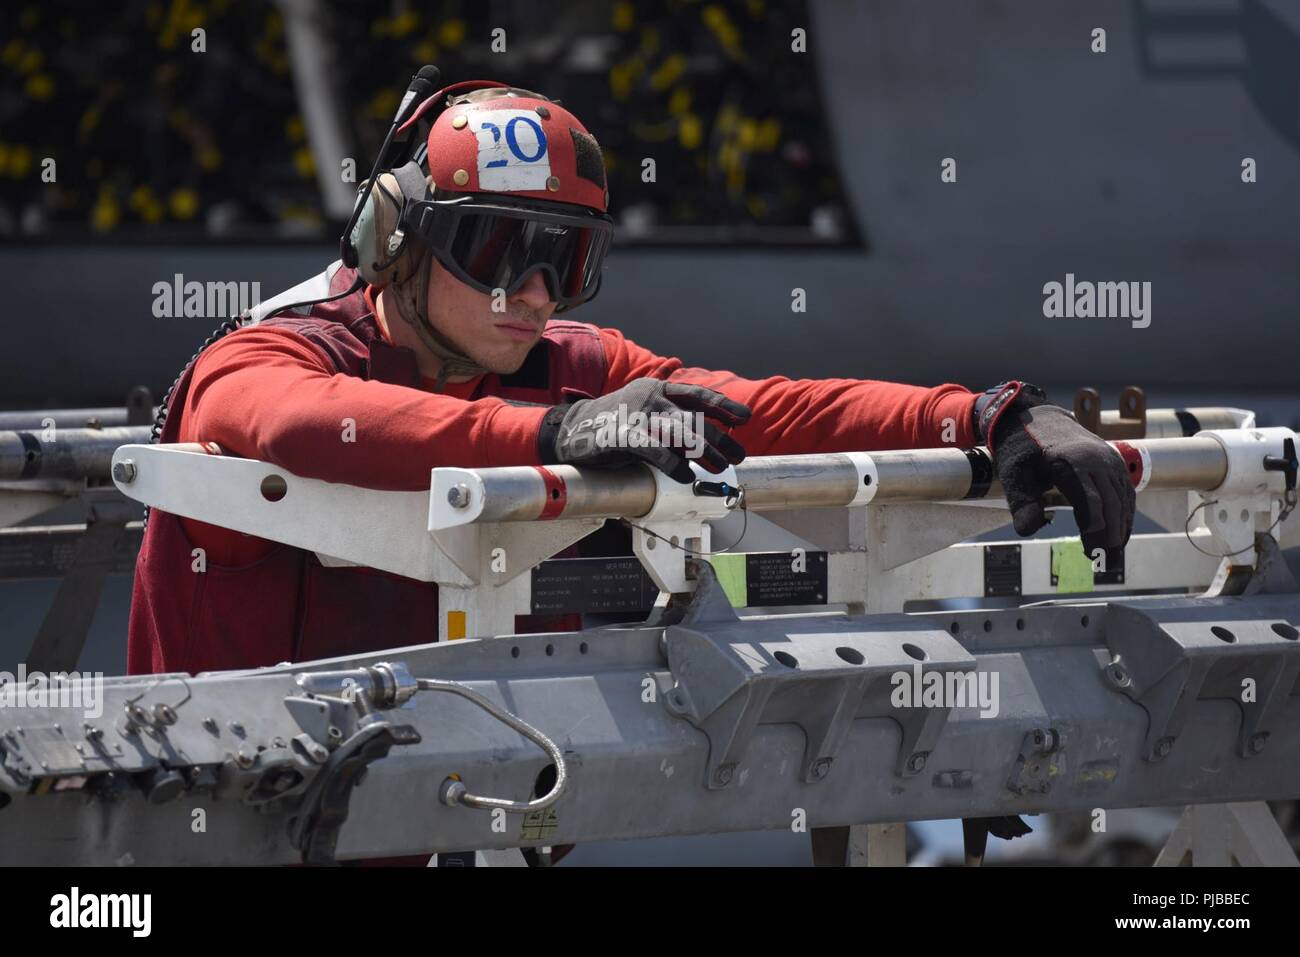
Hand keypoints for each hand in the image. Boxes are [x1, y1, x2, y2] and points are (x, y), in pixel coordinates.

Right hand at [539, 378, 750, 481]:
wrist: (572, 428)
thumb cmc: (614, 421)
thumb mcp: (645, 409)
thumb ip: (670, 418)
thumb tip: (703, 439)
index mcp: (658, 389)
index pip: (697, 394)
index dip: (722, 406)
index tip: (743, 419)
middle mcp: (651, 398)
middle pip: (694, 417)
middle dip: (720, 438)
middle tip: (737, 455)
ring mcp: (638, 415)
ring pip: (680, 432)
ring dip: (704, 451)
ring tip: (719, 467)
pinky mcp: (623, 436)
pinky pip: (655, 451)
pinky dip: (673, 464)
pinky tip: (686, 476)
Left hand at [976, 382, 1134, 564]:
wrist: (1039, 418)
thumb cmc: (1023, 449)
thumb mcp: (1013, 474)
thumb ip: (1022, 503)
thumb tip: (1027, 532)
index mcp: (1070, 462)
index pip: (1090, 501)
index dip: (1093, 530)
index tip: (1089, 554)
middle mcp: (1096, 460)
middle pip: (1111, 503)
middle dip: (1110, 536)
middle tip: (1104, 565)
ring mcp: (1109, 460)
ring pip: (1123, 500)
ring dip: (1121, 530)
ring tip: (1111, 558)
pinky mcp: (1114, 463)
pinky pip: (1126, 493)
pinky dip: (1125, 516)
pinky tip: (1119, 537)